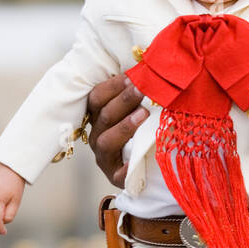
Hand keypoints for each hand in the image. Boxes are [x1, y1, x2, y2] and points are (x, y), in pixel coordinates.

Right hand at [87, 73, 148, 187]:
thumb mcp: (138, 109)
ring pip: (106, 141)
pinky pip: (119, 174)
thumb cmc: (144, 131)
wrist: (148, 169)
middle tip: (141, 88)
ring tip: (143, 114)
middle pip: (104, 115)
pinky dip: (127, 168)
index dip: (113, 85)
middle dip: (123, 100)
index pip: (97, 97)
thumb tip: (150, 70)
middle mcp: (98, 135)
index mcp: (99, 117)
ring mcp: (105, 157)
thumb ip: (139, 93)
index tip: (132, 75)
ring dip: (124, 126)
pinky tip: (136, 161)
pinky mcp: (116, 177)